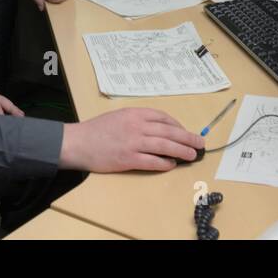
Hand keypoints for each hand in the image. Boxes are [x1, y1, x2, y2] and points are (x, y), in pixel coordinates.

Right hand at [59, 108, 203, 172]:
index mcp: (135, 113)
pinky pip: (152, 161)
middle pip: (169, 131)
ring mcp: (133, 143)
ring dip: (182, 150)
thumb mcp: (119, 115)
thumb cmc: (97, 129)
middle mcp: (137, 126)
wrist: (78, 142)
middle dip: (188, 137)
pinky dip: (164, 163)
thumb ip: (137, 120)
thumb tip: (159, 129)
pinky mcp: (129, 159)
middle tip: (200, 143)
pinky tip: (172, 164)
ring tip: (192, 155)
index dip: (178, 125)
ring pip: (165, 146)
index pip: (163, 117)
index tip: (184, 131)